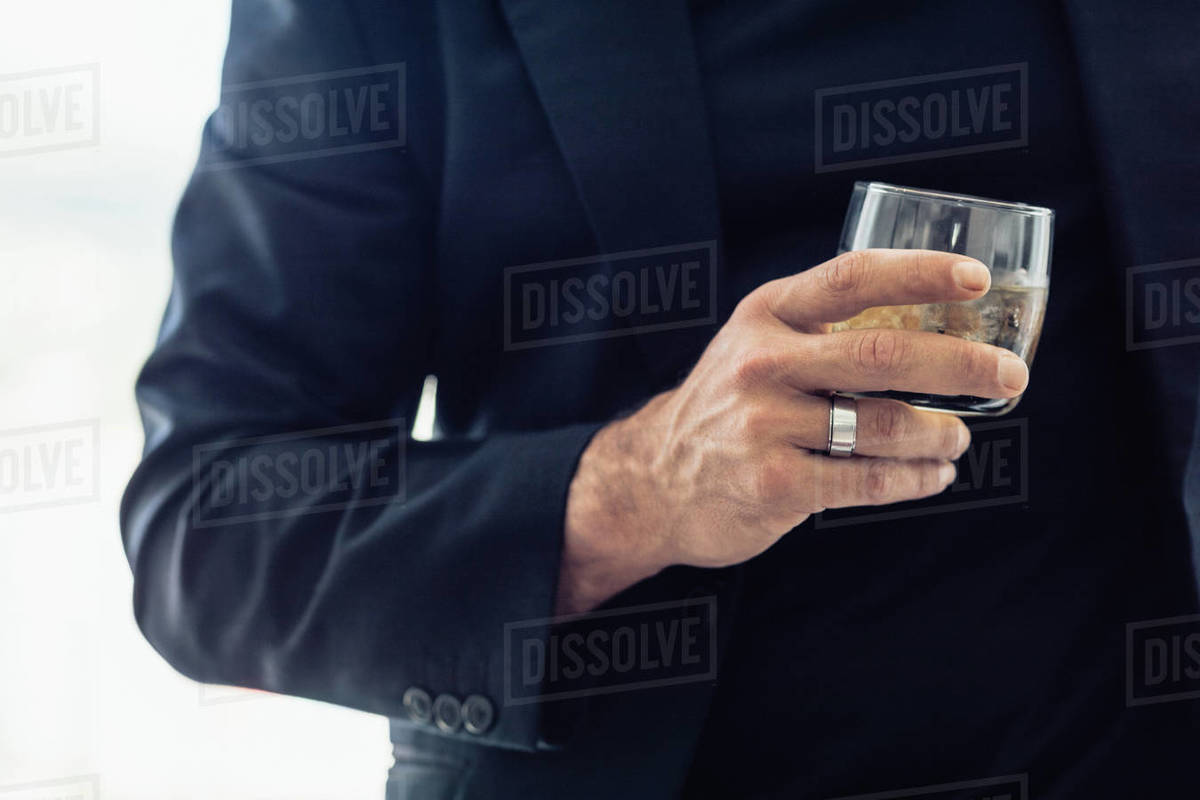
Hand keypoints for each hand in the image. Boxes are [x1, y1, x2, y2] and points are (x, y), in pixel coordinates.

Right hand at [556, 249, 1028, 613]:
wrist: (656, 478)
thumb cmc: (727, 404)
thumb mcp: (756, 343)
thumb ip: (821, 327)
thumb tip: (931, 320)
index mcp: (766, 315)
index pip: (852, 279)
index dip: (920, 274)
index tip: (977, 279)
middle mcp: (762, 363)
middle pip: (882, 356)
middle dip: (962, 366)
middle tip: (1009, 375)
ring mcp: (763, 425)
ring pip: (883, 425)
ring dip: (942, 433)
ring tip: (961, 438)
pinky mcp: (774, 484)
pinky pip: (868, 481)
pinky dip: (915, 479)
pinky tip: (933, 474)